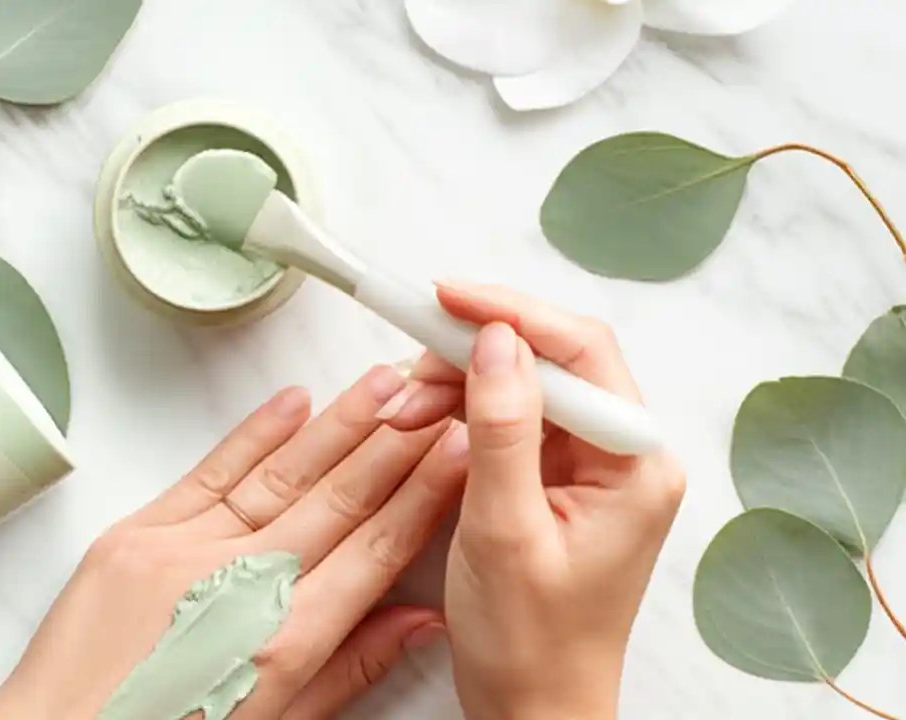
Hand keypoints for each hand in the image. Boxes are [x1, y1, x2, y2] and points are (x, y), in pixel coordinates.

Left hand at [0, 366, 468, 718]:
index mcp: (281, 644)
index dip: (425, 496)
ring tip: (386, 383)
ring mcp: (181, 553)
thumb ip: (348, 669)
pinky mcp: (133, 535)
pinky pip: (208, 473)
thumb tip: (421, 622)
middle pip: (338, 501)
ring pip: (282, 474)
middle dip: (398, 444)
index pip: (375, 552)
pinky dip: (255, 434)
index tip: (462, 453)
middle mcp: (238, 587)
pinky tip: (295, 401)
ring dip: (341, 424)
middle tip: (441, 399)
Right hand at [380, 283, 685, 719]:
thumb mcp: (505, 532)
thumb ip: (504, 430)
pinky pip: (514, 419)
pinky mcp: (562, 479)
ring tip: (405, 407)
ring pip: (526, 385)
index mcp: (636, 465)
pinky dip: (465, 411)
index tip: (446, 297)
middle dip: (475, 351)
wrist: (535, 707)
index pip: (581, 353)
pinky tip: (425, 422)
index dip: (511, 314)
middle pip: (552, 360)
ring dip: (462, 382)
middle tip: (410, 366)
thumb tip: (498, 340)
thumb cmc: (529, 641)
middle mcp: (625, 455)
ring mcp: (594, 466)